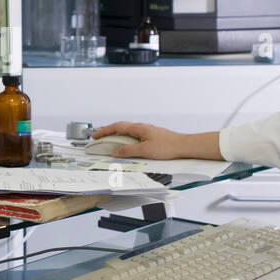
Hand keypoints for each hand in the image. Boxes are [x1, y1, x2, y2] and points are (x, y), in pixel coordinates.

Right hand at [90, 123, 222, 160]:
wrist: (184, 146)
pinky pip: (134, 137)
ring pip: (128, 132)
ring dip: (117, 136)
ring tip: (110, 144)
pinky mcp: (152, 137)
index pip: (116, 127)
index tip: (95, 136)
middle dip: (108, 133)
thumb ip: (128, 151)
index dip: (104, 131)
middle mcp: (142, 128)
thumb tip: (116, 151)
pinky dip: (126, 140)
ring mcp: (147, 132)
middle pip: (121, 127)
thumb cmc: (168, 146)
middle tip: (99, 139)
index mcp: (138, 128)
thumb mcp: (145, 150)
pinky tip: (128, 147)